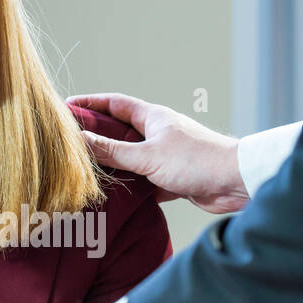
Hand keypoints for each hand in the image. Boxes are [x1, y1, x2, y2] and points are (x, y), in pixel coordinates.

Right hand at [69, 92, 249, 213]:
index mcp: (152, 118)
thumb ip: (112, 151)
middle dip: (96, 137)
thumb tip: (79, 140)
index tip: (67, 107)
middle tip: (70, 145)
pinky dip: (130, 189)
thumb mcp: (147, 155)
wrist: (236, 182)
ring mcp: (165, 156)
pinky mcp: (172, 179)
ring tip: (84, 174)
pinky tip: (114, 198)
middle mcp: (158, 134)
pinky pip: (144, 182)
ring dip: (112, 166)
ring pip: (130, 159)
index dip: (90, 103)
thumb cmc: (197, 160)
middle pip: (119, 132)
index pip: (114, 103)